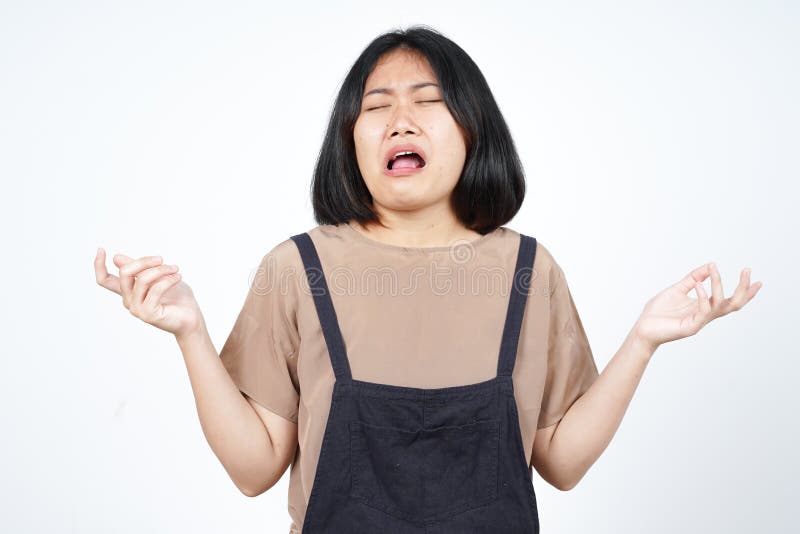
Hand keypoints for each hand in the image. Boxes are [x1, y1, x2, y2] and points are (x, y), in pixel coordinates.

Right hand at [94, 247, 203, 337]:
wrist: (191, 317)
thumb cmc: (176, 297)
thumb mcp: (157, 277)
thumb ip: (139, 269)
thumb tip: (116, 257)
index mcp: (128, 291)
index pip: (104, 280)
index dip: (98, 265)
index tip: (101, 249)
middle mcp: (128, 301)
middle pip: (124, 273)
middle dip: (144, 261)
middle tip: (162, 259)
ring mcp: (136, 309)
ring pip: (142, 279)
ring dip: (162, 270)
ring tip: (176, 269)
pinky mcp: (148, 314)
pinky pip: (156, 289)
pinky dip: (169, 279)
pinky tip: (178, 277)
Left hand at [632, 262, 761, 351]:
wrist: (642, 328)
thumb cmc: (658, 312)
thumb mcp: (677, 289)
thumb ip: (693, 278)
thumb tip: (710, 265)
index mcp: (704, 307)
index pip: (730, 299)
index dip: (745, 291)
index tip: (757, 280)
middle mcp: (705, 315)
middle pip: (734, 304)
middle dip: (743, 289)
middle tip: (747, 271)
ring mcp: (699, 322)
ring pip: (720, 306)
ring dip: (719, 286)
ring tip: (715, 270)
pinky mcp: (690, 327)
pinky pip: (703, 312)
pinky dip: (703, 297)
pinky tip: (699, 285)